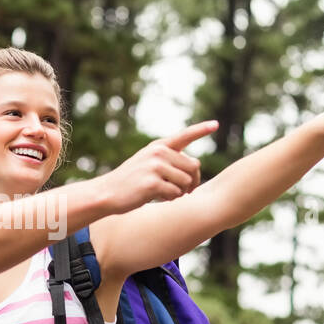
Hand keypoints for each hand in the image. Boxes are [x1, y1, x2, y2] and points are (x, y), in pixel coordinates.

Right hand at [100, 121, 218, 211]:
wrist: (107, 192)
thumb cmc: (131, 180)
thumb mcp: (149, 163)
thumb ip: (171, 160)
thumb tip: (197, 163)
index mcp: (158, 146)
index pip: (184, 135)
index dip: (201, 130)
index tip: (216, 124)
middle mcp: (158, 152)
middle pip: (193, 166)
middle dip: (192, 181)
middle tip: (183, 190)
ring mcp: (155, 167)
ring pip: (186, 182)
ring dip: (180, 192)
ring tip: (164, 193)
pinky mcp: (152, 183)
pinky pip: (176, 193)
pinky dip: (170, 198)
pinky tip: (158, 197)